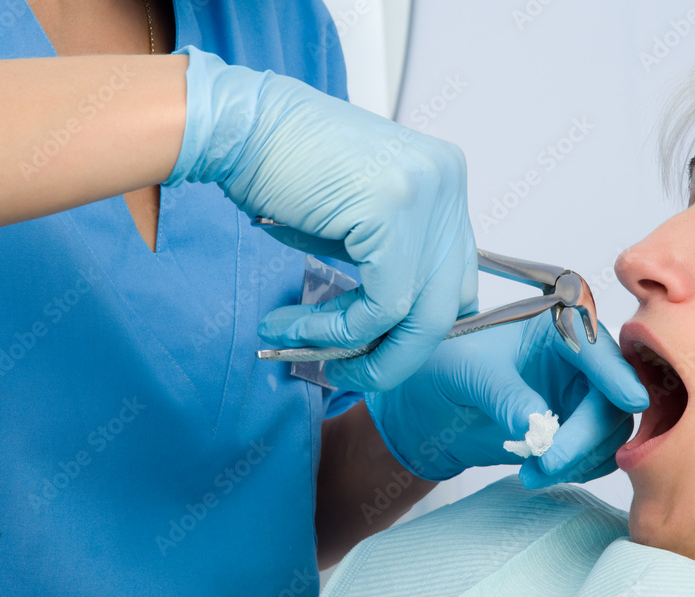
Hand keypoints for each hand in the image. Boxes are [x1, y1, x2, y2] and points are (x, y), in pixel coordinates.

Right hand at [165, 46, 477, 391]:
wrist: (237, 126)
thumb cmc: (283, 169)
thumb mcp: (356, 222)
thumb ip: (388, 264)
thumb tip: (394, 332)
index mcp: (445, 180)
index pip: (457, 279)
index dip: (415, 328)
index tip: (371, 351)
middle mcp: (449, 184)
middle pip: (450, 304)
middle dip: (396, 354)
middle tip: (348, 372)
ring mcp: (429, 195)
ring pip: (421, 316)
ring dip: (358, 350)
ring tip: (302, 345)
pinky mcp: (395, 214)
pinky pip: (383, 306)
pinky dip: (338, 330)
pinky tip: (296, 324)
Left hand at [364, 313, 649, 486]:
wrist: (427, 408)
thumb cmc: (444, 370)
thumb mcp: (468, 373)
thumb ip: (504, 394)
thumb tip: (538, 426)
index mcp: (555, 326)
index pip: (595, 347)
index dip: (617, 373)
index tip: (631, 401)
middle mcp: (576, 360)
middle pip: (611, 397)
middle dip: (585, 435)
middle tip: (550, 461)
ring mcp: (579, 396)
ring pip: (610, 431)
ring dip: (579, 459)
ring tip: (532, 472)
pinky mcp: (575, 430)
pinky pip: (597, 455)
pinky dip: (576, 470)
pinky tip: (540, 473)